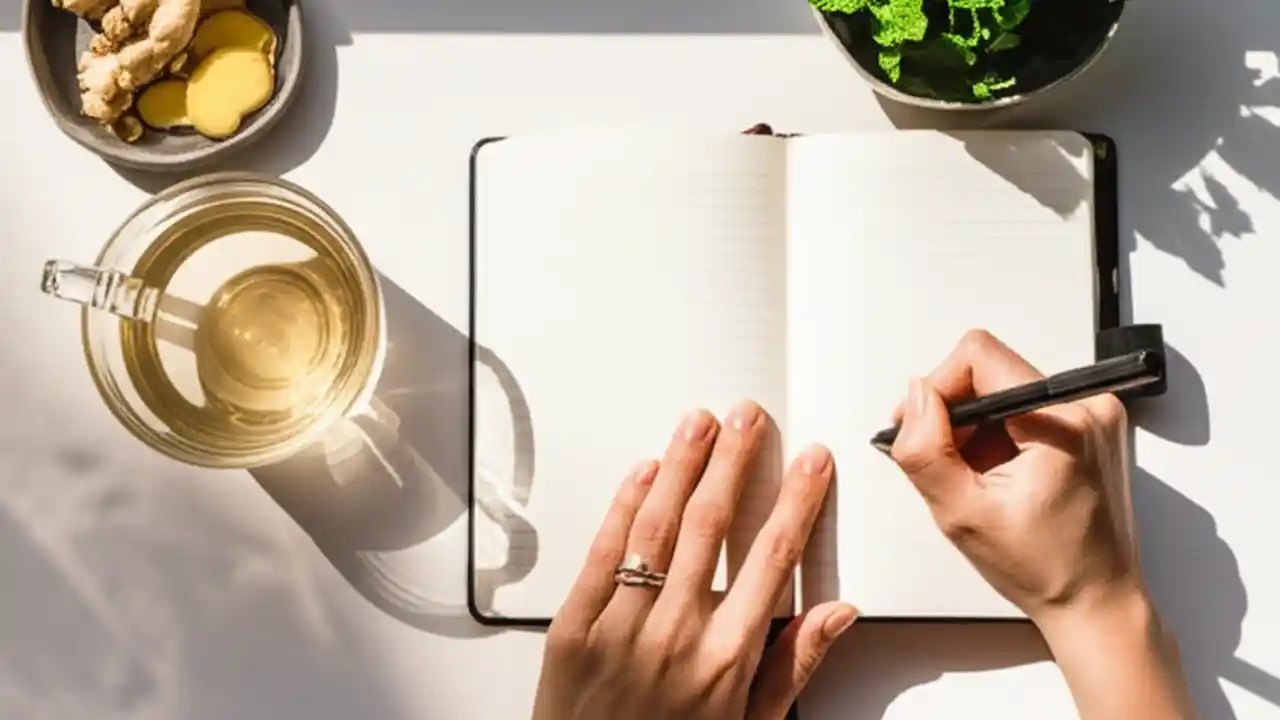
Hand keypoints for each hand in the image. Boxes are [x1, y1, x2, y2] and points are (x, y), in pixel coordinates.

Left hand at [533, 401, 856, 719]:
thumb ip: (793, 665)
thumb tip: (838, 613)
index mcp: (726, 658)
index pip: (773, 558)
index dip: (796, 502)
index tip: (811, 463)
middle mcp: (676, 635)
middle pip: (713, 525)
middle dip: (738, 461)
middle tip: (752, 417)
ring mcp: (621, 627)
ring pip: (659, 525)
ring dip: (684, 464)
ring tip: (702, 422)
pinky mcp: (574, 626)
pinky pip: (604, 551)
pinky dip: (625, 504)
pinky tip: (645, 469)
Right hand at [890, 329, 1138, 619]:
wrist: (1094, 600)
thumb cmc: (1045, 567)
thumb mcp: (962, 514)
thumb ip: (926, 449)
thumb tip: (915, 397)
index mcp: (1062, 422)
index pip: (979, 356)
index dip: (938, 387)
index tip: (923, 429)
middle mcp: (1087, 406)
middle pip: (991, 371)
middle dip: (957, 414)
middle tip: (951, 466)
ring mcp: (1093, 415)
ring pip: (1005, 390)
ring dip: (978, 429)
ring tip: (982, 478)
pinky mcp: (1090, 427)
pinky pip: (1026, 408)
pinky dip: (1002, 436)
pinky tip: (1003, 476)